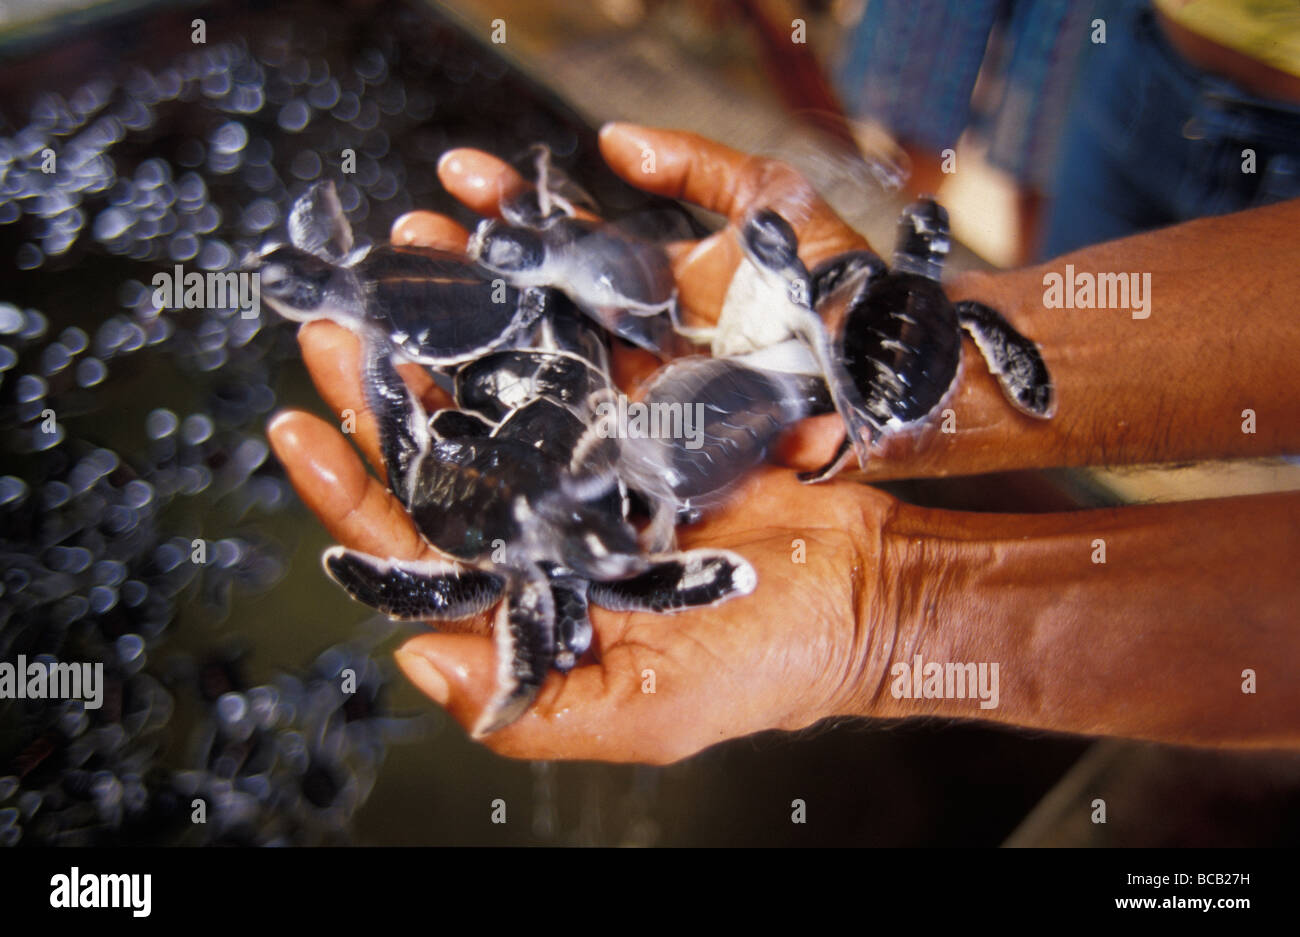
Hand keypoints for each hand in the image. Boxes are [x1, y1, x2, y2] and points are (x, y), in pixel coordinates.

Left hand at [267, 125, 909, 761]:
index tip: (294, 427)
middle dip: (383, 386)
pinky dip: (543, 302)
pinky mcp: (649, 408)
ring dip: (452, 326)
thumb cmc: (765, 666)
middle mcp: (548, 518)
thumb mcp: (651, 709)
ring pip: (504, 384)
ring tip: (404, 262)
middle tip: (330, 320)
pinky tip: (504, 257)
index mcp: (531, 592)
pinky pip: (581, 346)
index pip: (418, 545)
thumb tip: (417, 663)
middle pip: (444, 448)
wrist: (870, 591)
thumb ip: (537, 704)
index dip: (351, 491)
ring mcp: (594, 456)